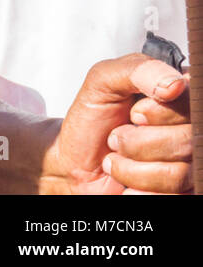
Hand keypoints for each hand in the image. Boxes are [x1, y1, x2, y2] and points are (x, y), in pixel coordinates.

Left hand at [42, 54, 189, 193]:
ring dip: (132, 169)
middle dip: (137, 142)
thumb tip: (175, 84)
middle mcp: (190, 131)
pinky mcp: (181, 192)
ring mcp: (189, 164)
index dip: (158, 112)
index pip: (192, 102)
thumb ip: (137, 70)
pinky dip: (137, 190)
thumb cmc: (93, 119)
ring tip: (116, 160)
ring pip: (178, 174)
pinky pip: (171, 196)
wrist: (75, 160)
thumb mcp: (102, 81)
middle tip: (116, 137)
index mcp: (179, 98)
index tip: (134, 113)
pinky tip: (125, 182)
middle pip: (188, 141)